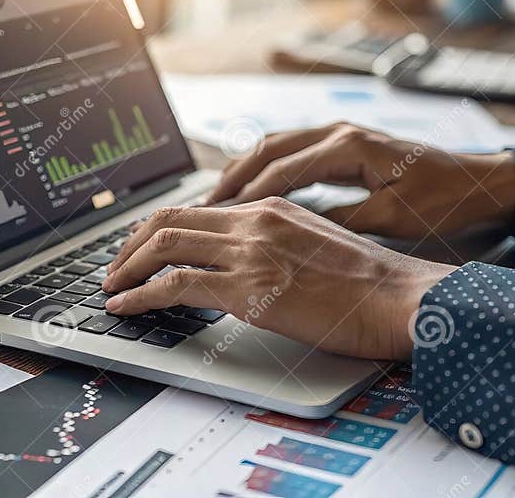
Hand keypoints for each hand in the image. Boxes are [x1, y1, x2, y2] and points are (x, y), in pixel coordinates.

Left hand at [101, 198, 455, 360]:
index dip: (157, 228)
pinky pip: (175, 284)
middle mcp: (255, 219)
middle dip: (130, 244)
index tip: (140, 248)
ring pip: (164, 245)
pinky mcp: (248, 288)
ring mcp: (250, 251)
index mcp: (271, 208)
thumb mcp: (318, 245)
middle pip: (169, 218)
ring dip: (126, 268)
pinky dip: (140, 294)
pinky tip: (126, 306)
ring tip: (111, 288)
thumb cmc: (372, 284)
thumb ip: (276, 244)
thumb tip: (243, 264)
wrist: (403, 299)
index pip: (196, 208)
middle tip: (114, 267)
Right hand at [206, 123, 514, 238]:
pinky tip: (251, 189)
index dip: (246, 196)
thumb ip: (339, 221)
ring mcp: (340, 132)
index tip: (219, 219)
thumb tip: (293, 231)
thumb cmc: (443, 199)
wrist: (480, 180)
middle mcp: (339, 131)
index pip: (282, 170)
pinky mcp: (344, 142)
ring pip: (274, 145)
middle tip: (204, 207)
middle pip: (267, 149)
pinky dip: (264, 168)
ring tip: (215, 198)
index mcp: (350, 146)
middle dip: (231, 178)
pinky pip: (291, 150)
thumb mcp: (390, 218)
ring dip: (242, 170)